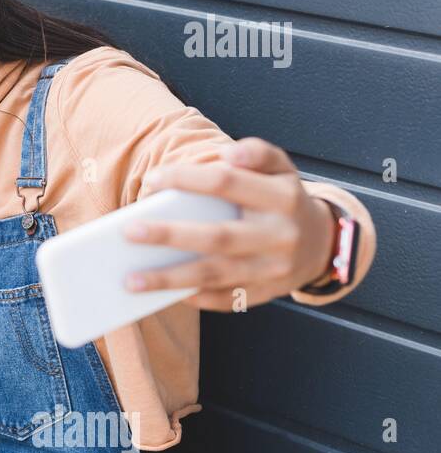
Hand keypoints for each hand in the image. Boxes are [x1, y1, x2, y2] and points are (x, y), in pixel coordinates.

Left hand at [120, 137, 336, 310]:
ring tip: (129, 280)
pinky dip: (191, 297)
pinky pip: (223, 300)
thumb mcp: (281, 169)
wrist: (325, 244)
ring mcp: (273, 270)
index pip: (228, 183)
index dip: (188, 179)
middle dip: (170, 235)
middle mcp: (280, 235)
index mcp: (282, 197)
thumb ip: (258, 153)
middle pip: (217, 237)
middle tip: (127, 232)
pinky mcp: (265, 294)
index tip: (151, 179)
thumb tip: (228, 153)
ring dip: (169, 279)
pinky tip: (159, 294)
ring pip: (215, 276)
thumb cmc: (284, 199)